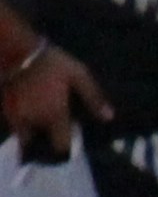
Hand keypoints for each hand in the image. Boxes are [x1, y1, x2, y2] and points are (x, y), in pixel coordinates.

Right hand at [3, 42, 108, 158]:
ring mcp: (15, 114)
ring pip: (23, 134)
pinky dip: (19, 122)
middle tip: (51, 135)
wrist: (14, 48)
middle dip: (44, 143)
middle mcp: (33, 120)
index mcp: (54, 116)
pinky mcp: (4, 105)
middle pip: (38, 143)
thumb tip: (109, 118)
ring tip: (39, 124)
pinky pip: (12, 121)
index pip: (61, 146)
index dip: (65, 147)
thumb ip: (93, 97)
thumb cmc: (50, 62)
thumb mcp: (77, 75)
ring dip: (31, 133)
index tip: (69, 143)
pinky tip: (27, 112)